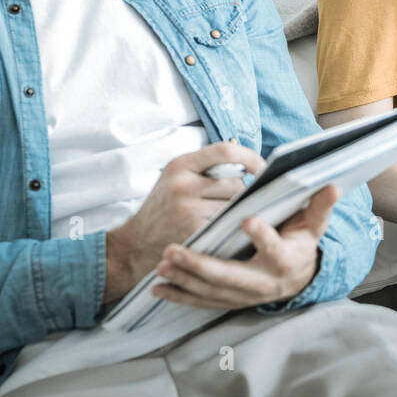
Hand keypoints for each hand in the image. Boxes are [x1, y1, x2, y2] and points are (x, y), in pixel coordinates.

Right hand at [103, 141, 262, 303]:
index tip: (262, 167)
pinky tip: (219, 232)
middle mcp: (183, 185)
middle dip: (239, 193)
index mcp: (179, 165)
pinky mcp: (194, 232)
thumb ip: (204, 168)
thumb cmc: (162, 210)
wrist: (134, 245)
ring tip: (218, 218)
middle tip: (227, 204)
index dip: (250, 157)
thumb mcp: (174, 179)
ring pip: (234, 205)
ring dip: (235, 212)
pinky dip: (229, 228)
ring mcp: (188, 210)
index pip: (225, 151)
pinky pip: (226, 225)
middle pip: (235, 182)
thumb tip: (248, 164)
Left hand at [151, 183, 339, 309]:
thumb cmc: (300, 244)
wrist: (296, 279)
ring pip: (211, 290)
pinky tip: (159, 287)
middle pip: (230, 276)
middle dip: (200, 265)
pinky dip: (180, 296)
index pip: (274, 248)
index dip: (263, 235)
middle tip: (174, 250)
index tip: (247, 220)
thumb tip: (333, 185)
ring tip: (163, 263)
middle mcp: (263, 282)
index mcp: (284, 260)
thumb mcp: (313, 226)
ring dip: (184, 279)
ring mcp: (244, 295)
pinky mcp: (229, 301)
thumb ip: (319, 206)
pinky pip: (202, 301)